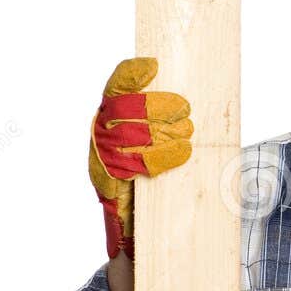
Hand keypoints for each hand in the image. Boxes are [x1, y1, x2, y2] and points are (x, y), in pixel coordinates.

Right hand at [87, 57, 192, 262]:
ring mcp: (103, 157)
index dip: (131, 74)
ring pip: (136, 135)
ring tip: (187, 134)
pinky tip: (181, 153)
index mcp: (109, 116)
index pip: (116, 87)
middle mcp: (102, 133)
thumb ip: (163, 120)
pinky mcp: (111, 181)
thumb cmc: (153, 178)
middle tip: (186, 112)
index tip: (152, 65)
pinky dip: (162, 156)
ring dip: (166, 132)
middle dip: (161, 108)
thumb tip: (188, 99)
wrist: (136, 225)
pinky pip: (137, 163)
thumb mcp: (158, 143)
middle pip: (131, 111)